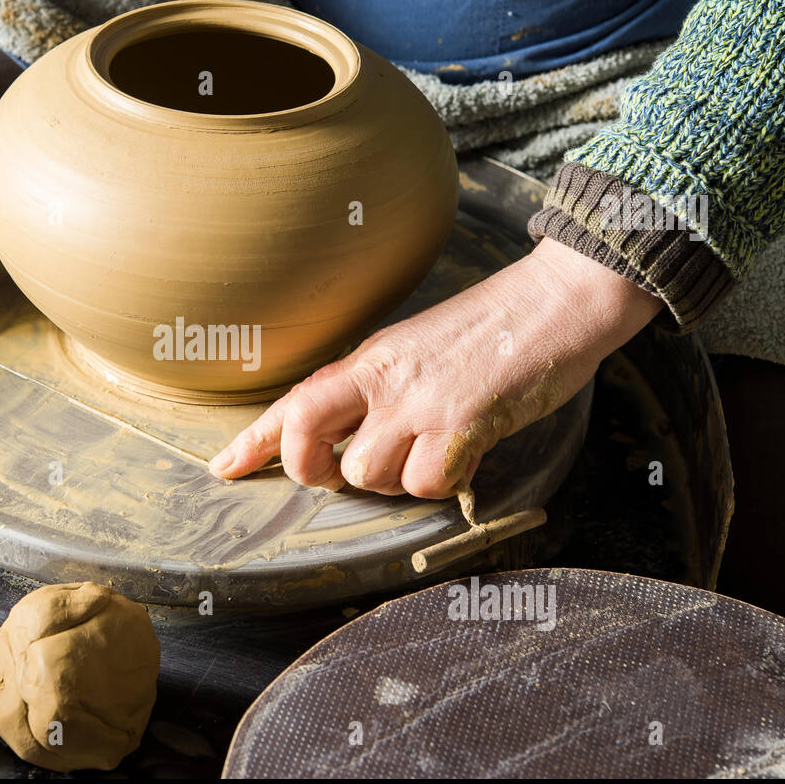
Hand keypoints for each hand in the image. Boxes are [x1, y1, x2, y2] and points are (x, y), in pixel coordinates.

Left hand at [209, 238, 662, 498]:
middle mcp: (384, 377)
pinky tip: (467, 456)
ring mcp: (421, 400)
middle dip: (313, 470)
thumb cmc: (496, 328)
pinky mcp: (464, 421)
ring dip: (397, 480)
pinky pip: (428, 483)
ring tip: (433, 451)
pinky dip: (445, 484)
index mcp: (371, 358)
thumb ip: (380, 387)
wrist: (559, 299)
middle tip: (344, 474)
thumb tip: (354, 436)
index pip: (296, 400)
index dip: (256, 439)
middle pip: (307, 437)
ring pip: (369, 475)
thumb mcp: (418, 349)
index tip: (224, 467)